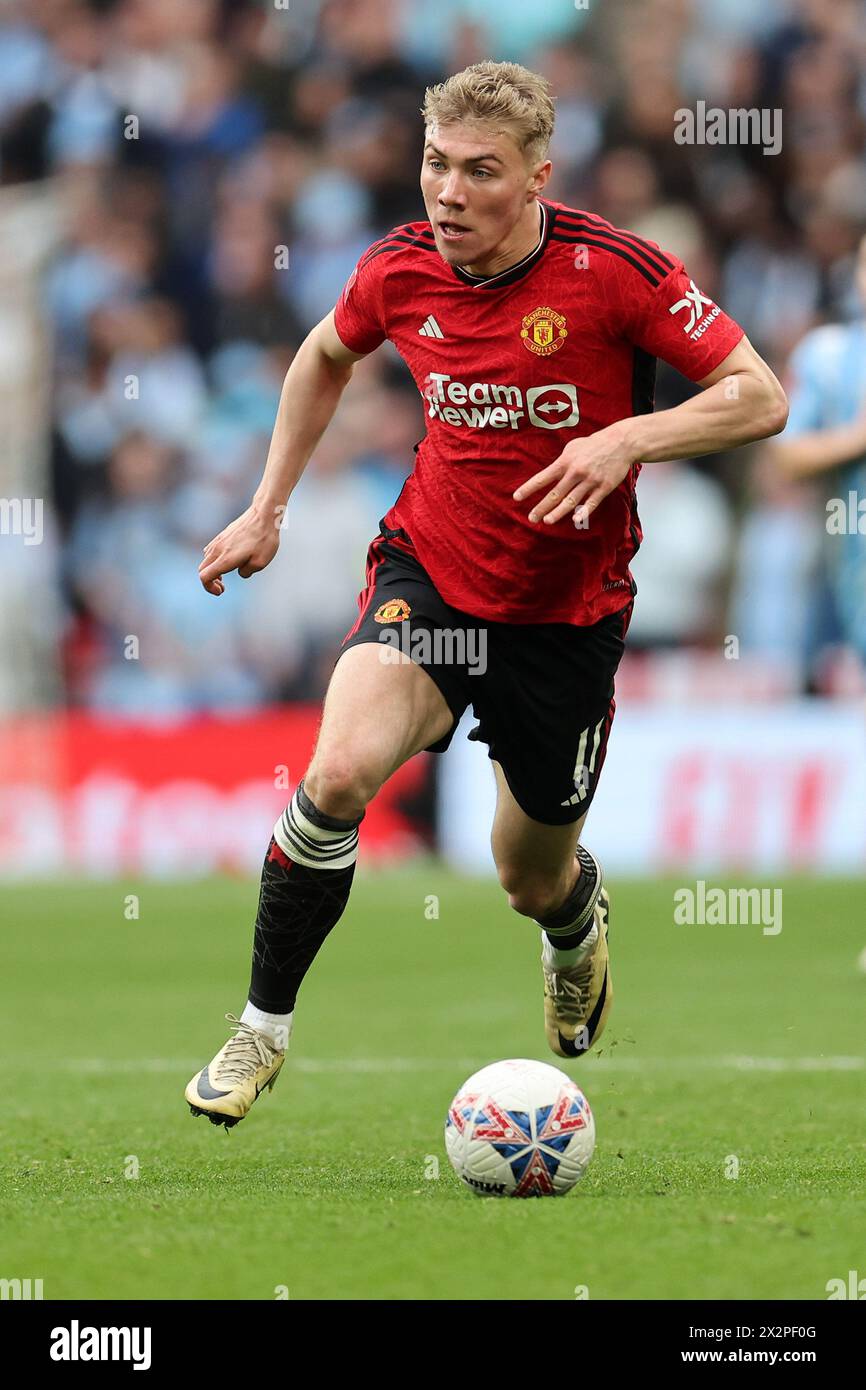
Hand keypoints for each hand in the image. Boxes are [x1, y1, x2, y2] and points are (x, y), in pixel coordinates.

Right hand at [198, 501, 282, 594]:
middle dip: (209, 581)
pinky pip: (211, 551)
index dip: (209, 588)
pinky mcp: (222, 536)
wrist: (263, 514)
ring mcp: (218, 541)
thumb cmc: (264, 539)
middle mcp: (218, 550)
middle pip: (202, 570)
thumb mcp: (261, 563)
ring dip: (212, 570)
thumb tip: (241, 572)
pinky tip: (227, 560)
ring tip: (225, 575)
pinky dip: (214, 560)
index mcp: (225, 559)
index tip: (222, 591)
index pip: (204, 577)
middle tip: (223, 586)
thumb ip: (247, 572)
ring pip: (206, 560)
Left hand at [513, 421, 638, 526]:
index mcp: (566, 462)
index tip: (516, 498)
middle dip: (541, 506)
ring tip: (547, 521)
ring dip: (558, 512)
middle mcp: (576, 472)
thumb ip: (561, 462)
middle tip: (531, 518)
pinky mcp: (603, 487)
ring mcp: (590, 481)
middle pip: (555, 493)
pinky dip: (583, 512)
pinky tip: (575, 520)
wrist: (621, 443)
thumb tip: (550, 475)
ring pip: (571, 500)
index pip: (543, 477)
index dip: (529, 488)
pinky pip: (592, 502)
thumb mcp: (573, 447)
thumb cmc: (594, 444)